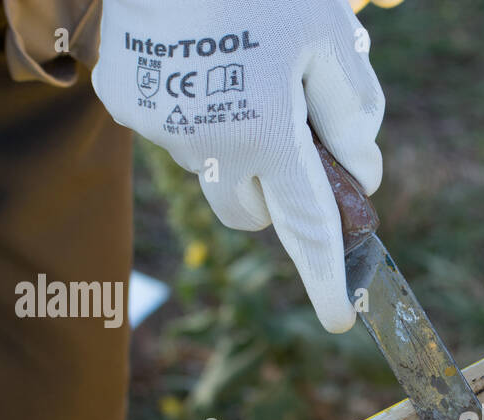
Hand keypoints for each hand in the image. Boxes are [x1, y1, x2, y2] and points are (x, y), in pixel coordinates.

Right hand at [92, 0, 383, 332]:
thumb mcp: (331, 38)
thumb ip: (353, 116)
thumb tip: (359, 175)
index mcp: (265, 134)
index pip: (306, 228)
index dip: (325, 277)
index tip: (339, 317)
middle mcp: (206, 144)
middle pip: (253, 213)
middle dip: (277, 192)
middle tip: (292, 130)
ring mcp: (157, 125)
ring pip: (211, 171)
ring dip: (234, 147)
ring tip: (241, 71)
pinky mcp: (124, 98)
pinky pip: (173, 129)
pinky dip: (195, 110)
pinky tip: (202, 54)